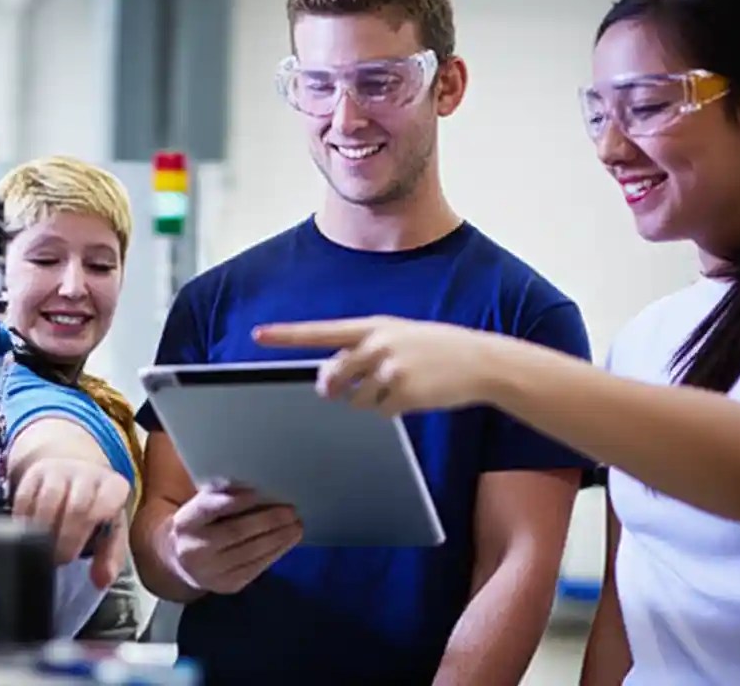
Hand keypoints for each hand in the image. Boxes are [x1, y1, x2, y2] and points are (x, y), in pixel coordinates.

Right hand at [13, 457, 130, 589]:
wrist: (76, 472)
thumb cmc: (96, 508)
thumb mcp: (111, 530)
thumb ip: (110, 556)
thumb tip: (102, 580)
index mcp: (113, 487)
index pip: (107, 501)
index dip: (92, 527)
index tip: (79, 554)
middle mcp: (87, 475)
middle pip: (76, 506)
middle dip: (65, 539)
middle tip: (59, 560)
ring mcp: (60, 471)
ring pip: (48, 499)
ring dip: (42, 531)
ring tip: (41, 551)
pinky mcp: (34, 473)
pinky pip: (24, 496)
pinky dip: (23, 520)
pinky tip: (25, 536)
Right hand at [162, 483, 302, 594]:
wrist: (183, 564)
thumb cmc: (200, 526)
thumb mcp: (200, 507)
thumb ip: (221, 496)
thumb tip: (257, 486)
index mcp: (185, 522)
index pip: (208, 508)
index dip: (233, 501)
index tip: (257, 492)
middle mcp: (194, 549)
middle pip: (235, 532)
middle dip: (267, 520)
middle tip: (291, 510)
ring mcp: (210, 571)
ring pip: (250, 552)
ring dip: (278, 538)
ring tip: (296, 526)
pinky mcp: (227, 585)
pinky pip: (256, 568)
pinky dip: (275, 552)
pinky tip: (288, 541)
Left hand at [252, 315, 498, 415]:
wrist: (480, 360)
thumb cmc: (435, 348)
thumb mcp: (398, 335)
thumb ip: (362, 351)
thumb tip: (329, 381)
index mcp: (372, 326)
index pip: (320, 331)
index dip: (287, 335)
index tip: (258, 334)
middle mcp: (377, 344)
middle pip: (331, 376)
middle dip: (333, 389)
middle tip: (345, 389)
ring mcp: (390, 368)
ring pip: (355, 400)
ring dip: (371, 401)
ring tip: (401, 385)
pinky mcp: (403, 393)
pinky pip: (380, 413)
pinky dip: (392, 410)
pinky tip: (414, 395)